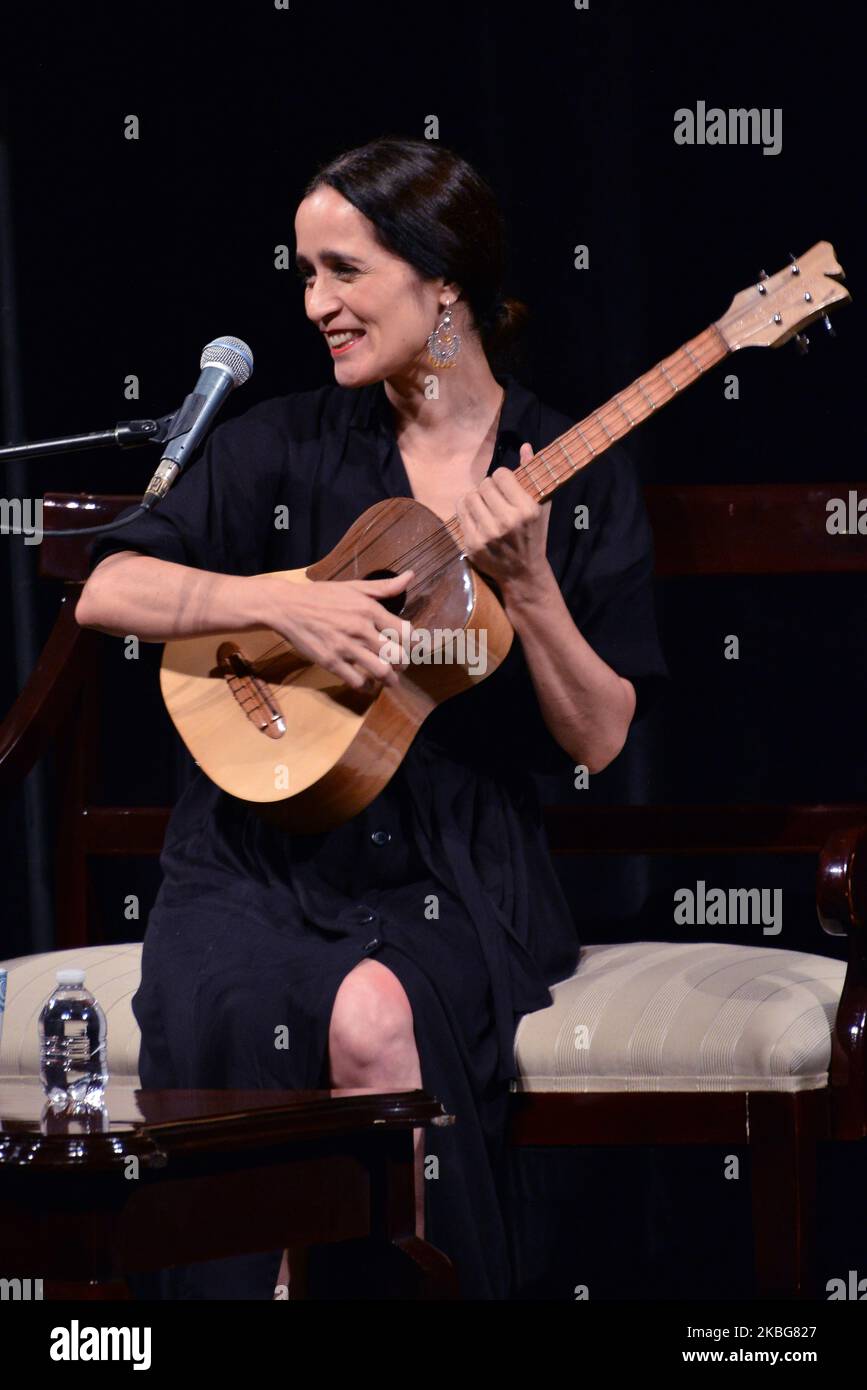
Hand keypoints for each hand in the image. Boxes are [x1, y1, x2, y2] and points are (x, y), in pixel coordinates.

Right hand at [258, 569, 413, 692]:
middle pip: (397, 656)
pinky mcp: (331, 662)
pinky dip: (367, 686)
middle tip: (400, 665)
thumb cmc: (322, 596)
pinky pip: (357, 681)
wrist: (287, 607)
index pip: (406, 632)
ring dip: (390, 679)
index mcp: (369, 610)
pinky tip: (367, 683)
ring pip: (381, 672)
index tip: (410, 646)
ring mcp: (345, 647)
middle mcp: (361, 629)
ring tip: (389, 679)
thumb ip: (384, 587)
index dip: (413, 643)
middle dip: (403, 664)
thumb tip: (410, 576)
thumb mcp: (354, 587)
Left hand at [456, 443, 551, 596]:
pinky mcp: (472, 544)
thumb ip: (533, 474)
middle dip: (489, 488)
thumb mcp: (541, 506)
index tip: (507, 486)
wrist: (522, 573)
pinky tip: (477, 517)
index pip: (501, 474)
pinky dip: (467, 510)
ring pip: (470, 496)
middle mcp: (507, 521)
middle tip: (495, 499)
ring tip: (486, 507)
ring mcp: (487, 534)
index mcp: (527, 510)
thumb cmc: (534, 535)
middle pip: (484, 484)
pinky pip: (460, 511)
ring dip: (477, 498)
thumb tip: (526, 446)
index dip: (503, 478)